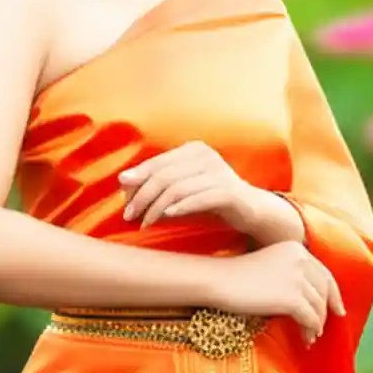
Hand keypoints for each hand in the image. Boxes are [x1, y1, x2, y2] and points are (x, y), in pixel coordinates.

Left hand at [118, 141, 259, 230]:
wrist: (249, 208)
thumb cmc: (207, 197)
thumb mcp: (180, 187)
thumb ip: (156, 182)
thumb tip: (122, 181)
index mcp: (192, 149)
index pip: (156, 163)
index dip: (136, 182)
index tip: (123, 202)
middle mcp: (206, 156)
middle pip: (163, 176)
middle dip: (142, 197)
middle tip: (129, 216)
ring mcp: (219, 172)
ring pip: (177, 189)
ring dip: (156, 208)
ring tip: (145, 223)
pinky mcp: (229, 192)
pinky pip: (199, 199)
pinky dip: (180, 208)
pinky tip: (166, 216)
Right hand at [209, 241, 345, 345]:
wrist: (217, 280)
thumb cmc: (235, 276)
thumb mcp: (269, 264)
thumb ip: (290, 272)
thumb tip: (310, 298)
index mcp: (296, 248)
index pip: (323, 273)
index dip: (333, 294)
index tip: (337, 309)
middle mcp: (301, 259)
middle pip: (324, 290)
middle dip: (325, 311)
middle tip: (322, 327)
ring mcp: (298, 278)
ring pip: (319, 307)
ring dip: (316, 324)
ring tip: (310, 336)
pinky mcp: (292, 298)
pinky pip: (310, 319)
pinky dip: (310, 331)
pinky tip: (305, 339)